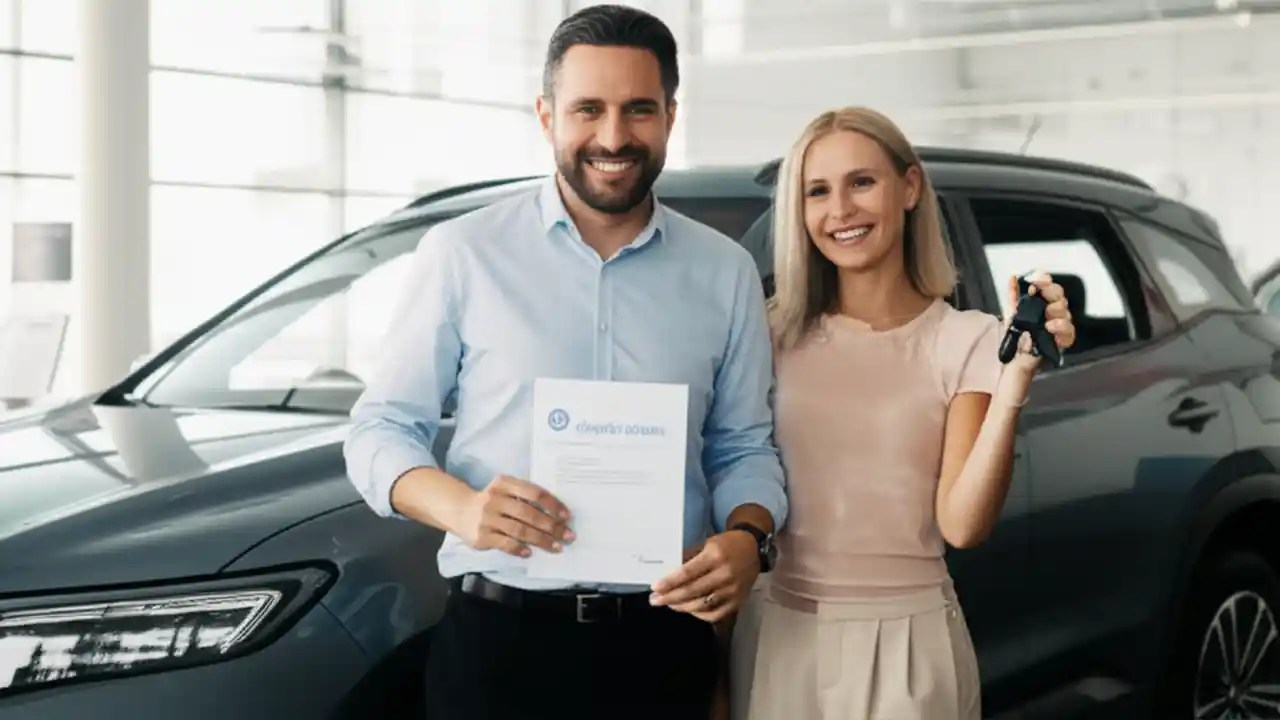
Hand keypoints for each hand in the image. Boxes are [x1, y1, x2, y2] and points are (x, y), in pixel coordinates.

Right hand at [455, 474, 572, 557]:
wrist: (459, 509)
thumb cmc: (492, 500)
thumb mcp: (505, 490)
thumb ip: (525, 496)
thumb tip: (556, 514)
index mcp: (504, 483)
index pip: (533, 492)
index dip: (552, 504)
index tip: (567, 516)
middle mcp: (495, 499)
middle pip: (528, 513)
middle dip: (551, 526)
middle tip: (568, 535)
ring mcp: (488, 518)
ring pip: (519, 530)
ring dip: (541, 540)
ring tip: (556, 547)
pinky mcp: (482, 536)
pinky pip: (505, 543)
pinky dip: (519, 548)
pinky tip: (530, 553)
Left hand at [649, 530, 758, 622]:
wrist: (753, 549)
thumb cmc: (726, 544)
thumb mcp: (707, 544)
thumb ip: (689, 558)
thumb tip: (668, 573)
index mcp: (715, 556)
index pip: (687, 573)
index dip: (669, 582)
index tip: (655, 587)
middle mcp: (725, 574)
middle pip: (692, 591)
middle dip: (670, 597)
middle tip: (655, 600)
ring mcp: (733, 590)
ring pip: (702, 605)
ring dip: (681, 607)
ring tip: (669, 604)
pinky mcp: (738, 601)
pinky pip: (715, 614)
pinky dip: (699, 615)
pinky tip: (689, 609)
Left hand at [1005, 271, 1075, 375]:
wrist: (1016, 357)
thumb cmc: (1017, 334)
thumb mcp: (1012, 313)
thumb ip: (1013, 295)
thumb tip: (1013, 278)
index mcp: (1043, 303)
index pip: (1049, 286)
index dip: (1045, 281)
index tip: (1035, 280)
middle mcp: (1053, 311)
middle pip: (1060, 295)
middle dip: (1050, 292)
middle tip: (1040, 293)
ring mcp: (1060, 324)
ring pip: (1065, 311)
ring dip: (1055, 309)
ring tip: (1044, 314)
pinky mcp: (1063, 339)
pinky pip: (1069, 331)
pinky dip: (1061, 327)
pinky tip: (1050, 326)